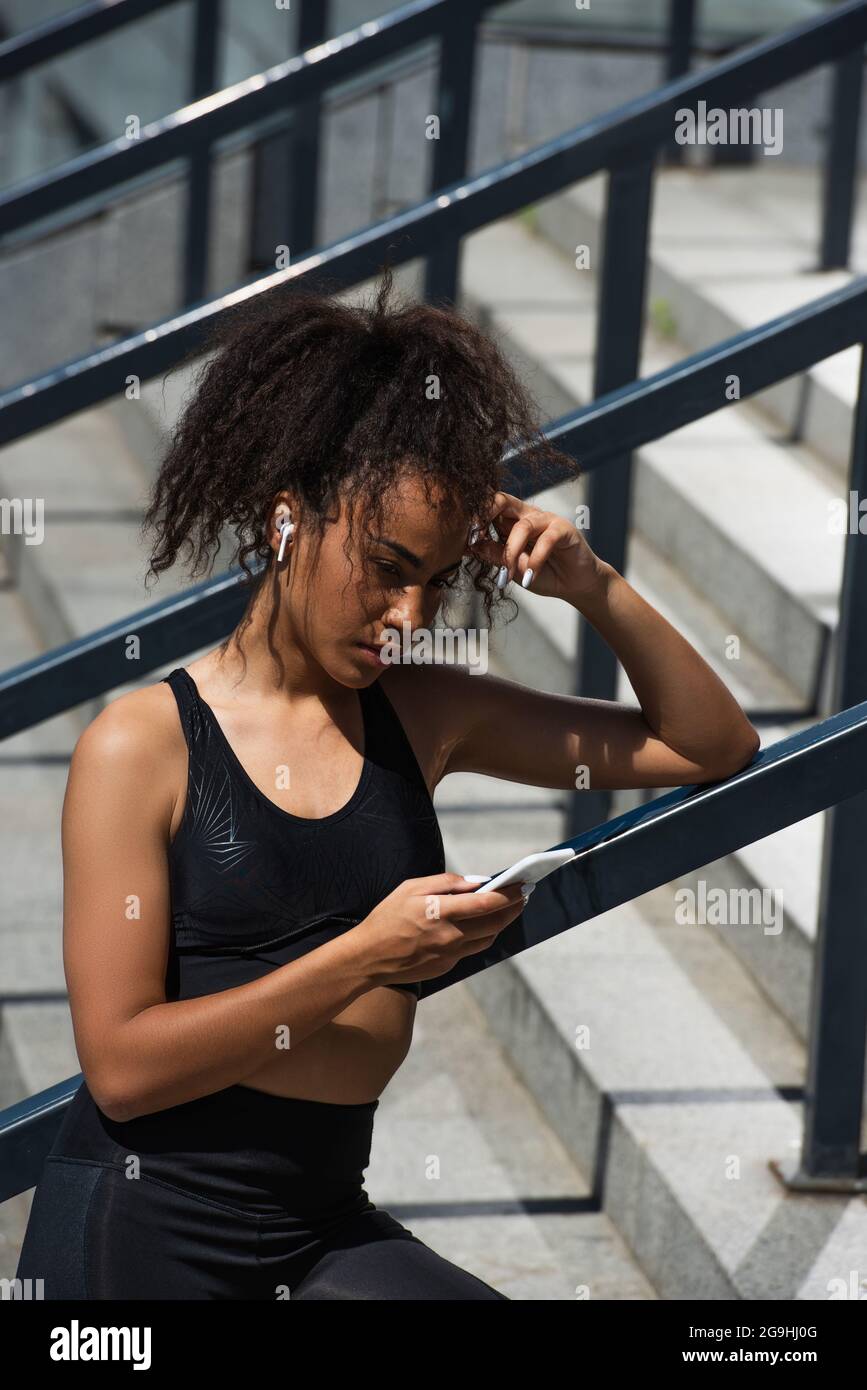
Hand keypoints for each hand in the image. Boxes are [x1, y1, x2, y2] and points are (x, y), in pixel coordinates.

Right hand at [352, 872, 528, 987]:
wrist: (368, 957)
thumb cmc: (386, 917)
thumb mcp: (410, 888)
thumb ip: (446, 882)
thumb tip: (476, 882)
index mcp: (441, 912)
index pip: (487, 902)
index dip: (509, 894)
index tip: (522, 885)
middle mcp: (450, 936)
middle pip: (496, 922)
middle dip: (514, 908)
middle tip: (524, 895)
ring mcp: (450, 954)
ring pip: (489, 938)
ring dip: (502, 923)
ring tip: (508, 908)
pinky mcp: (447, 966)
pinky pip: (472, 948)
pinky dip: (483, 935)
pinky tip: (483, 925)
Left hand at [468, 490, 605, 600]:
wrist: (573, 586)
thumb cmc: (542, 574)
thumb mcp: (511, 567)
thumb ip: (494, 554)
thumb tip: (470, 545)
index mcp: (512, 521)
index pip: (490, 508)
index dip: (476, 518)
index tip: (463, 537)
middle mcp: (528, 515)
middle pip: (503, 501)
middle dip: (485, 514)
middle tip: (473, 535)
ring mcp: (547, 519)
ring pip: (522, 526)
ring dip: (511, 553)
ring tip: (508, 575)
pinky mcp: (564, 529)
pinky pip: (546, 540)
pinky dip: (535, 560)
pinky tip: (530, 576)